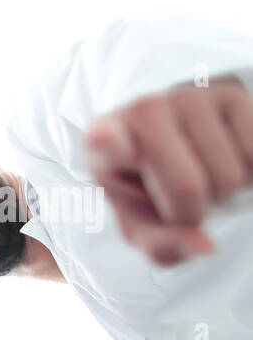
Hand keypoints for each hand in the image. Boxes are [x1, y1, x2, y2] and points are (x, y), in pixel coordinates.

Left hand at [85, 77, 252, 264]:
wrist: (176, 143)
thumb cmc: (149, 190)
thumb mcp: (143, 223)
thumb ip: (164, 244)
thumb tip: (206, 245)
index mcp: (101, 144)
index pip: (104, 139)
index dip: (112, 146)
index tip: (116, 150)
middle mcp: (142, 112)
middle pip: (188, 187)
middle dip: (194, 214)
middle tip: (183, 204)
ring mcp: (187, 98)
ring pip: (230, 176)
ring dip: (224, 194)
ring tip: (202, 177)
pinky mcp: (228, 94)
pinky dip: (250, 177)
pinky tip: (225, 162)